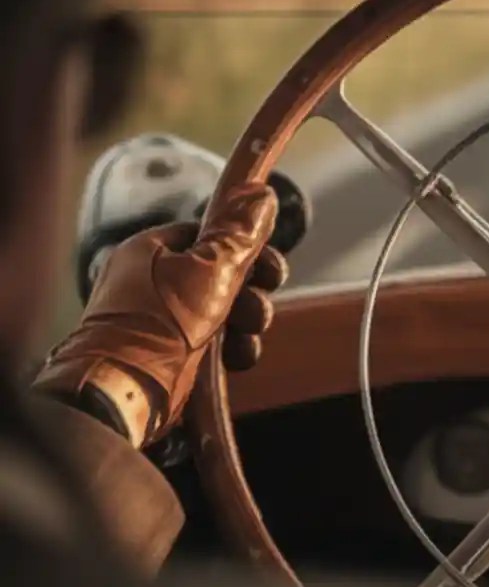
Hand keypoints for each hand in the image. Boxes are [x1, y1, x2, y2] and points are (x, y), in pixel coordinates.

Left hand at [35, 184, 284, 447]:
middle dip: (252, 291)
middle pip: (223, 273)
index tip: (268, 264)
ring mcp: (161, 320)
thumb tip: (261, 193)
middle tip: (260, 302)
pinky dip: (233, 349)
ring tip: (248, 334)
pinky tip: (238, 358)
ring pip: (225, 310)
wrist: (122, 393)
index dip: (245, 247)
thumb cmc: (159, 323)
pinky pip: (215, 343)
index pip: (209, 234)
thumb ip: (240, 233)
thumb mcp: (209, 269)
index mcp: (152, 250)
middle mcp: (153, 281)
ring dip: (247, 322)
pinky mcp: (170, 353)